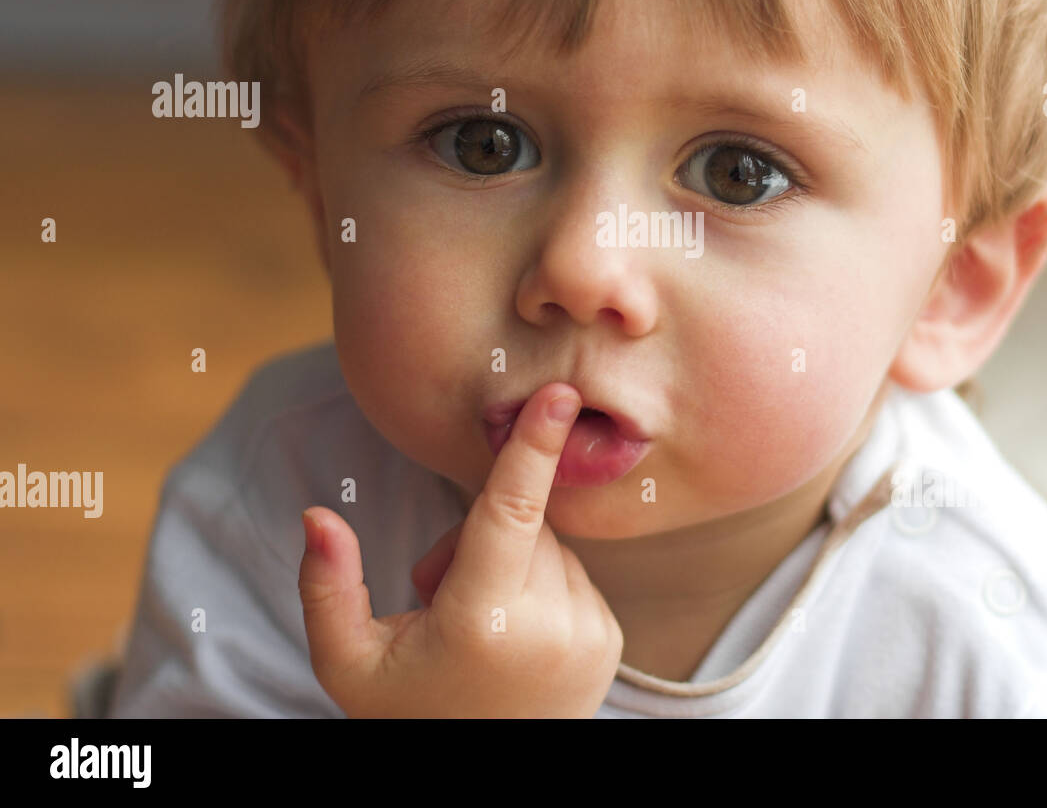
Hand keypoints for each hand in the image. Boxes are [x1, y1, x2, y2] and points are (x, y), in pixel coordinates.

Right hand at [297, 383, 623, 716]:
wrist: (483, 780)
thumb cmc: (409, 714)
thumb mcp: (348, 663)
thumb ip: (328, 587)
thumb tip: (316, 514)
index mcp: (482, 621)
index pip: (511, 513)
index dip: (533, 447)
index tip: (560, 396)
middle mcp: (547, 626)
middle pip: (520, 522)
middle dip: (479, 535)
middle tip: (441, 594)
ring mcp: (586, 633)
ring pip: (549, 543)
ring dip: (513, 560)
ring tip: (480, 622)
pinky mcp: (609, 639)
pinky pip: (573, 572)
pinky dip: (543, 584)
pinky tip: (517, 633)